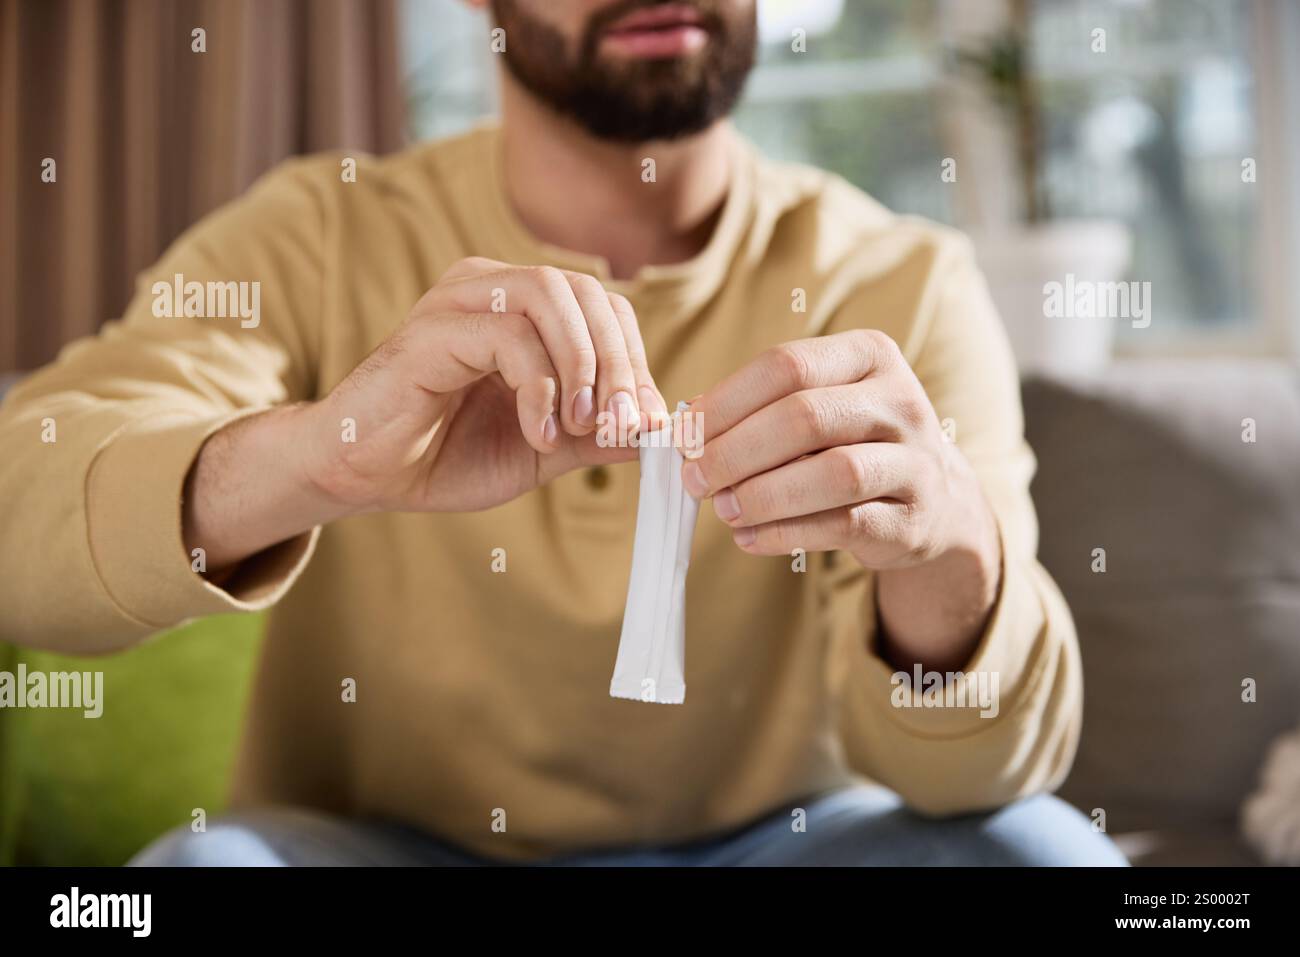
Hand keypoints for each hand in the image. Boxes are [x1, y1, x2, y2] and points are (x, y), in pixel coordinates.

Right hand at [304, 256, 666, 512]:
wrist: (365, 476)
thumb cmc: (445, 455)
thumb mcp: (542, 449)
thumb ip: (595, 433)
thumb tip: (659, 428)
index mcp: (520, 307)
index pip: (605, 309)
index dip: (634, 362)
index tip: (645, 423)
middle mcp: (491, 287)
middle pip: (588, 294)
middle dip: (619, 365)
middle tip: (623, 426)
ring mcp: (458, 300)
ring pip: (553, 297)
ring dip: (584, 365)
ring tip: (581, 425)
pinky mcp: (432, 329)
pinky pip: (507, 335)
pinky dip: (538, 386)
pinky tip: (537, 432)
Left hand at [681, 330, 1000, 667]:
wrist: (934, 500)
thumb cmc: (852, 443)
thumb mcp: (819, 406)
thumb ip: (760, 408)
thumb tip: (688, 425)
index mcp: (869, 356)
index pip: (787, 365)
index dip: (727, 401)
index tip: (685, 434)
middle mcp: (900, 401)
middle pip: (805, 416)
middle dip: (737, 451)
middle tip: (695, 479)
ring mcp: (915, 461)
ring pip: (833, 473)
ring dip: (764, 495)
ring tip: (724, 509)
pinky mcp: (912, 519)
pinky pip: (844, 524)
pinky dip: (786, 533)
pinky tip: (749, 537)